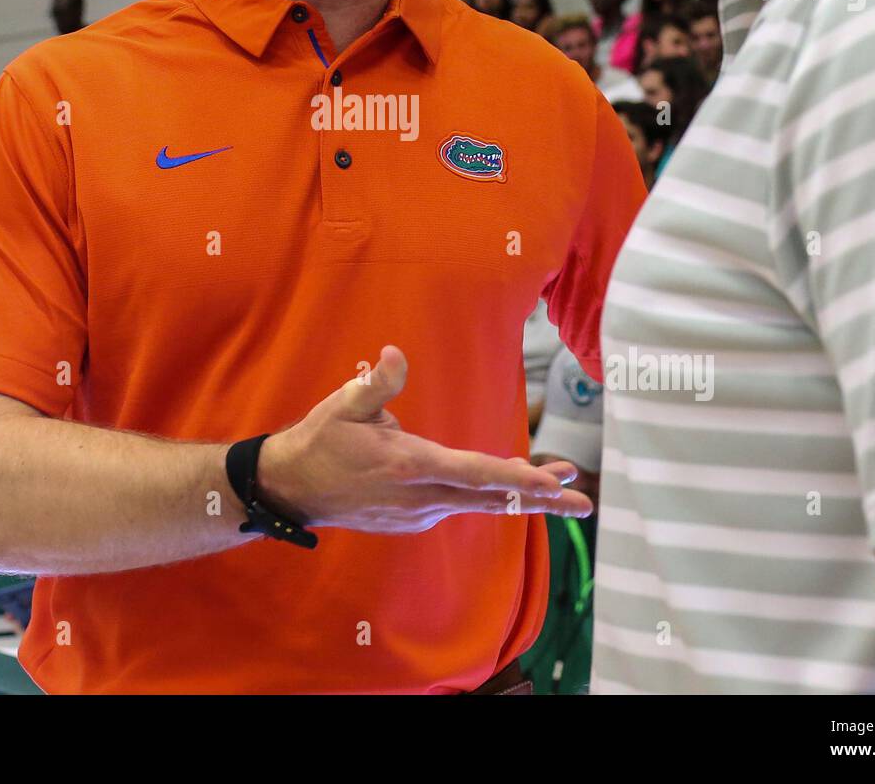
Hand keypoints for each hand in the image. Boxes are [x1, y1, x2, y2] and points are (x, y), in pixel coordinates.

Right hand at [256, 346, 592, 532]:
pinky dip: (487, 498)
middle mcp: (421, 497)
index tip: (556, 483)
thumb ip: (376, 382)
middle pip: (492, 499)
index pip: (477, 473)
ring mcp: (417, 513)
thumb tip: (397, 355)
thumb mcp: (344, 405)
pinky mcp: (412, 519)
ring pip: (479, 504)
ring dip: (519, 496)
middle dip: (540, 498)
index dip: (520, 479)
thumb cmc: (321, 441)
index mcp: (410, 465)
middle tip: (583, 499)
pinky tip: (505, 489)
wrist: (291, 488)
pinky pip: (458, 506)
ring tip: (559, 486)